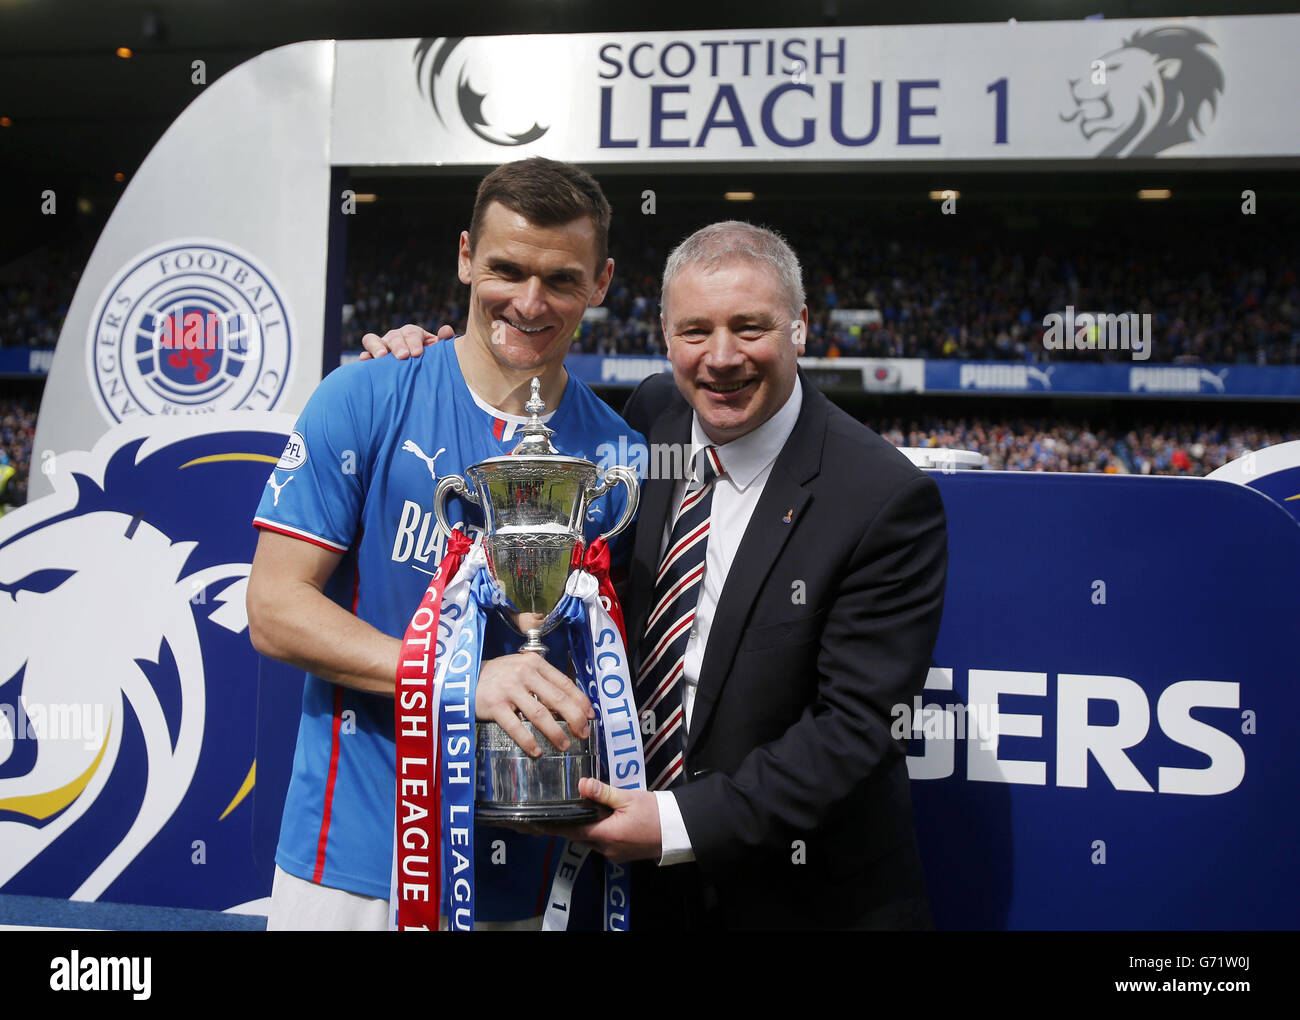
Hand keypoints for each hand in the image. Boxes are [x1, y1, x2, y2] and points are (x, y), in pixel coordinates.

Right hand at [358, 323, 453, 359]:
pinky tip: (364, 361)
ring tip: (381, 356)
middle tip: (403, 356)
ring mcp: (381, 347)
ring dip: (376, 346)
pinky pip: (365, 354)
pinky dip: (364, 357)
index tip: (418, 354)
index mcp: (412, 334)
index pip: (411, 333)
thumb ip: (444, 341)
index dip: (414, 341)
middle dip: (398, 345)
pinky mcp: (371, 359)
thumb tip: (446, 330)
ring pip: (372, 339)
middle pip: (394, 336)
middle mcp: (395, 338)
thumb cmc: (430, 362)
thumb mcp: (439, 353)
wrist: (421, 377)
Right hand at [476, 653, 594, 755]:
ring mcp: (509, 689)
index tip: (590, 716)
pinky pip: (515, 726)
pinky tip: (536, 750)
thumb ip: (542, 682)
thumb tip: (569, 706)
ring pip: (540, 714)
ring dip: (555, 732)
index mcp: (534, 664)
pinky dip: (528, 740)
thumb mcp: (521, 669)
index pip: (565, 683)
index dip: (581, 701)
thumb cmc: (497, 676)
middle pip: (557, 699)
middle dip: (575, 718)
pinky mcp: (494, 705)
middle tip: (583, 733)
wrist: (464, 676)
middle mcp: (524, 673)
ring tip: (564, 745)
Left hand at [537, 779, 661, 863]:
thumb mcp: (629, 798)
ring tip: (566, 814)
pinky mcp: (623, 853)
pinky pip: (601, 843)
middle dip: (563, 826)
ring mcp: (614, 854)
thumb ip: (604, 793)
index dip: (550, 826)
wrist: (679, 830)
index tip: (531, 823)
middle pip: (577, 836)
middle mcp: (606, 849)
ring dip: (579, 828)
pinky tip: (593, 820)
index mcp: (605, 834)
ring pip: (589, 840)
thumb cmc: (655, 812)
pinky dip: (593, 832)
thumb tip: (581, 784)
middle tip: (545, 814)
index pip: (570, 830)